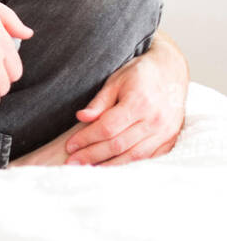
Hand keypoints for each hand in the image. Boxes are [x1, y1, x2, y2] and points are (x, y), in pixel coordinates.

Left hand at [63, 33, 187, 164]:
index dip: (86, 139)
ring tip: (89, 169)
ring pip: (133, 156)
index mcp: (139, 103)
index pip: (107, 128)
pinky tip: (113, 168)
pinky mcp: (171, 139)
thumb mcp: (116, 81)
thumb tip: (81, 117)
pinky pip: (149, 159)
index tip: (70, 146)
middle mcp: (154, 121)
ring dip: (109, 165)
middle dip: (92, 155)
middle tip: (72, 162)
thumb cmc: (139, 74)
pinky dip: (129, 165)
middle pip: (118, 145)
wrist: (171, 71)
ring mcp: (165, 132)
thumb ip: (99, 102)